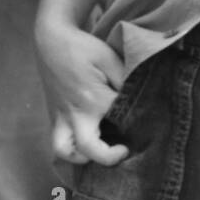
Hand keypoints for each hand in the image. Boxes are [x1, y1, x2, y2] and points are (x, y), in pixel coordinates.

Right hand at [35, 21, 128, 165]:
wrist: (51, 41)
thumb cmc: (84, 49)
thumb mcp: (109, 58)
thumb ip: (125, 80)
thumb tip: (138, 101)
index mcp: (93, 97)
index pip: (120, 120)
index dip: (136, 124)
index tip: (147, 124)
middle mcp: (76, 113)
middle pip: (90, 148)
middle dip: (109, 156)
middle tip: (124, 149)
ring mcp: (61, 119)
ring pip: (67, 152)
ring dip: (84, 158)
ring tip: (100, 151)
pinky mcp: (54, 120)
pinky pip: (59, 146)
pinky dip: (71, 153)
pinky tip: (86, 149)